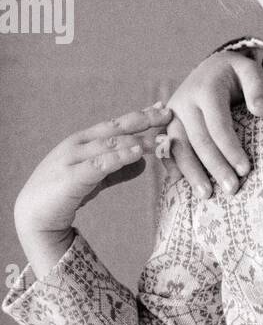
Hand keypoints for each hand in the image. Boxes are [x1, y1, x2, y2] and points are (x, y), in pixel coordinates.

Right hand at [14, 104, 172, 277]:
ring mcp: (71, 159)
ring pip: (108, 144)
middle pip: (114, 128)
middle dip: (142, 120)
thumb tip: (143, 162)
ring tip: (158, 139)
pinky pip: (98, 165)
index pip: (115, 124)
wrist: (33, 216)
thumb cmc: (63, 194)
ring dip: (136, 141)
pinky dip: (119, 157)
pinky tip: (137, 154)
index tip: (161, 108)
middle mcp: (77, 145)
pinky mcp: (70, 178)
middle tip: (167, 114)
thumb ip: (117, 169)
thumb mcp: (94, 178)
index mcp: (82, 141)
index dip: (138, 115)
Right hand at [159, 49, 262, 199]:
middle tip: (232, 189)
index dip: (231, 149)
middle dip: (215, 167)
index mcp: (205, 89)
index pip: (218, 126)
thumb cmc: (234, 74)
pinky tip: (181, 183)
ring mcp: (171, 114)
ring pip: (178, 147)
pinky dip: (172, 166)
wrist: (208, 68)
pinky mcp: (166, 124)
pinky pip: (166, 148)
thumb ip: (258, 86)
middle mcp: (183, 102)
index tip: (245, 170)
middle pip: (199, 140)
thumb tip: (260, 111)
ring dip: (191, 173)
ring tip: (206, 195)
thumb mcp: (248, 70)